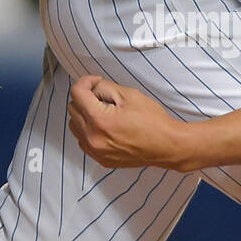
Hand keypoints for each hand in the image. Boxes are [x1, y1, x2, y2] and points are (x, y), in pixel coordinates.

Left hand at [67, 76, 191, 170]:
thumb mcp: (130, 95)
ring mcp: (95, 151)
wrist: (167, 146)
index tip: (96, 81)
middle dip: (85, 98)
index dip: (86, 82)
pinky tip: (104, 126)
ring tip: (103, 112)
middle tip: (103, 96)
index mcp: (100, 120)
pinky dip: (88, 130)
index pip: (77, 94)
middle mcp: (93, 138)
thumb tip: (92, 87)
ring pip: (74, 125)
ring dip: (84, 114)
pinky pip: (83, 140)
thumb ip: (105, 87)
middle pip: (72, 108)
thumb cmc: (153, 121)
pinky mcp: (100, 159)